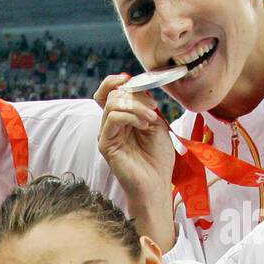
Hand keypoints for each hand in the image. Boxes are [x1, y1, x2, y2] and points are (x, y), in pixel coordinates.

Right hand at [94, 74, 176, 245]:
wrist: (157, 183)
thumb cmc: (157, 157)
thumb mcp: (155, 123)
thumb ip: (144, 105)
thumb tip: (135, 87)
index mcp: (120, 119)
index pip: (107, 92)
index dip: (115, 81)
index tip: (132, 80)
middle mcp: (109, 125)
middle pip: (112, 94)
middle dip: (136, 96)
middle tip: (153, 109)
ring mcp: (106, 135)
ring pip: (113, 104)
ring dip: (137, 107)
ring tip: (151, 120)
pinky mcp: (106, 145)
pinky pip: (113, 118)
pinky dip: (131, 116)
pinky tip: (144, 125)